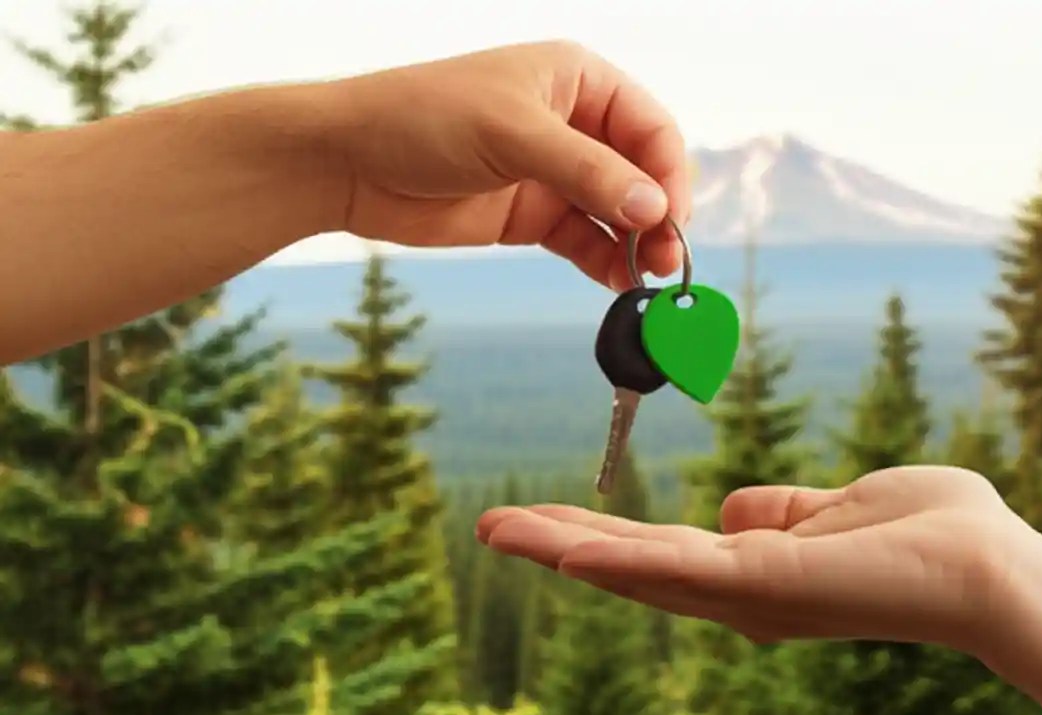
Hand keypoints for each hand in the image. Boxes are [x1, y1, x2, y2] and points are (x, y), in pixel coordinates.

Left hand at [326, 40, 690, 289]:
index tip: (671, 218)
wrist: (347, 161)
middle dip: (658, 216)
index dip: (669, 173)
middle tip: (668, 261)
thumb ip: (587, 172)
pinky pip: (585, 241)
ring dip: (637, 245)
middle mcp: (572, 124)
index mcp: (576, 81)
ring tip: (646, 279)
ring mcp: (553, 174)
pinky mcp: (530, 216)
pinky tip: (618, 283)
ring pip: (616, 213)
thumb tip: (653, 210)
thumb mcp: (513, 135)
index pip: (649, 127)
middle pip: (640, 174)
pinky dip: (605, 262)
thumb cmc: (423, 118)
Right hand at [475, 466, 1027, 654]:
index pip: (656, 551)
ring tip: (497, 530)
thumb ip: (782, 511)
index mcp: (753, 573)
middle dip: (556, 545)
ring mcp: (749, 593)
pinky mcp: (767, 582)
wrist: (989, 567)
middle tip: (487, 526)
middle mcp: (739, 594)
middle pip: (630, 565)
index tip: (542, 523)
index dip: (596, 537)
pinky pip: (679, 569)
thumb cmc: (928, 534)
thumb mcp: (834, 508)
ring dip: (562, 549)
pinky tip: (564, 551)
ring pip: (637, 569)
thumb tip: (738, 509)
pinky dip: (618, 562)